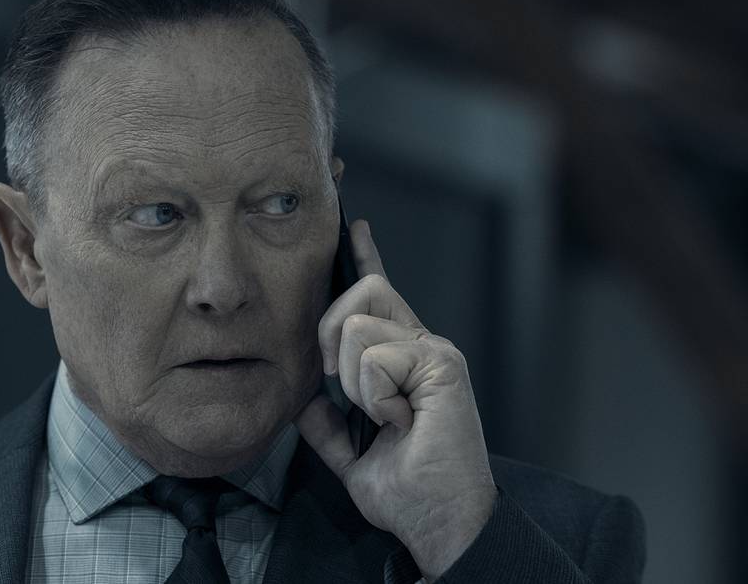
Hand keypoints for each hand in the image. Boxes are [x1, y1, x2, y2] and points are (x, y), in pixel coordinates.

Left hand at [295, 219, 496, 580]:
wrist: (439, 522)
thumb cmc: (407, 493)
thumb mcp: (350, 456)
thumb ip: (327, 427)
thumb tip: (305, 401)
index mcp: (401, 360)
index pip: (380, 296)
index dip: (365, 257)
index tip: (353, 226)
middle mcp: (421, 345)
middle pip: (363, 290)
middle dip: (330, 331)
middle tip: (339, 383)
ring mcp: (434, 350)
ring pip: (360, 325)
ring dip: (354, 381)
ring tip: (384, 417)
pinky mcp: (441, 363)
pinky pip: (377, 356)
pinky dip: (374, 396)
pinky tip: (400, 421)